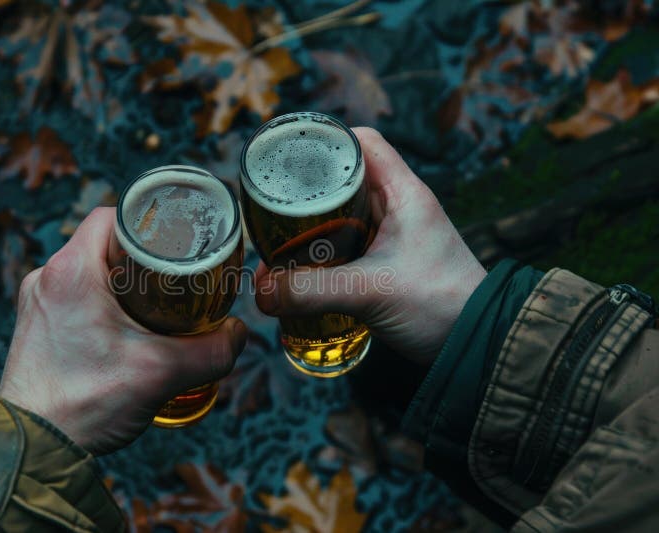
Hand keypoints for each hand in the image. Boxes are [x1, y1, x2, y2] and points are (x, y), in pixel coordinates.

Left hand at [0, 207, 246, 454]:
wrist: (32, 449)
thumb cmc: (83, 404)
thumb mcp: (161, 373)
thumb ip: (212, 352)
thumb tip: (238, 335)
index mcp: (71, 271)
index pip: (113, 216)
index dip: (148, 222)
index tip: (175, 240)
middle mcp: (46, 279)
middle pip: (102, 244)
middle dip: (140, 256)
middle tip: (173, 275)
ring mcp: (35, 304)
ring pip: (87, 272)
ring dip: (119, 281)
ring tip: (153, 304)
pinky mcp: (34, 328)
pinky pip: (72, 298)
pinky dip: (100, 303)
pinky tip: (122, 330)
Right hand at [255, 128, 485, 365]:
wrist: (476, 344)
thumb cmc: (441, 303)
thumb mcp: (371, 291)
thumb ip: (312, 291)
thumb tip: (261, 292)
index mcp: (403, 193)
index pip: (363, 142)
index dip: (326, 141)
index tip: (290, 156)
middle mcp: (398, 207)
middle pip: (344, 180)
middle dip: (307, 192)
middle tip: (272, 205)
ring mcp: (393, 236)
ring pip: (342, 215)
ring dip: (312, 226)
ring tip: (277, 238)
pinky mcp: (387, 263)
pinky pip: (347, 246)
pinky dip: (323, 252)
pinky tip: (301, 267)